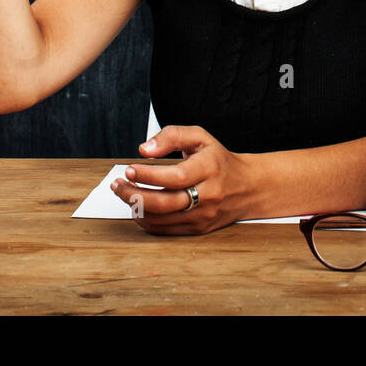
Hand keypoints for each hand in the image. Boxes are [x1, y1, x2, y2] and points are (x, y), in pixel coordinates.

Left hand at [111, 125, 259, 234]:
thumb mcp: (200, 137)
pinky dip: (146, 220)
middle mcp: (209, 194)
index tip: (129, 170)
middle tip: (118, 185)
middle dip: (135, 195)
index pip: (175, 176)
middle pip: (165, 202)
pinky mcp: (199, 229)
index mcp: (210, 168)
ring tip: (123, 193)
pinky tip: (137, 207)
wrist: (247, 187)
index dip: (149, 175)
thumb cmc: (219, 160)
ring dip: (136, 208)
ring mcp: (204, 215)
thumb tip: (144, 149)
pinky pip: (166, 229)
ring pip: (163, 219)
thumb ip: (172, 136)